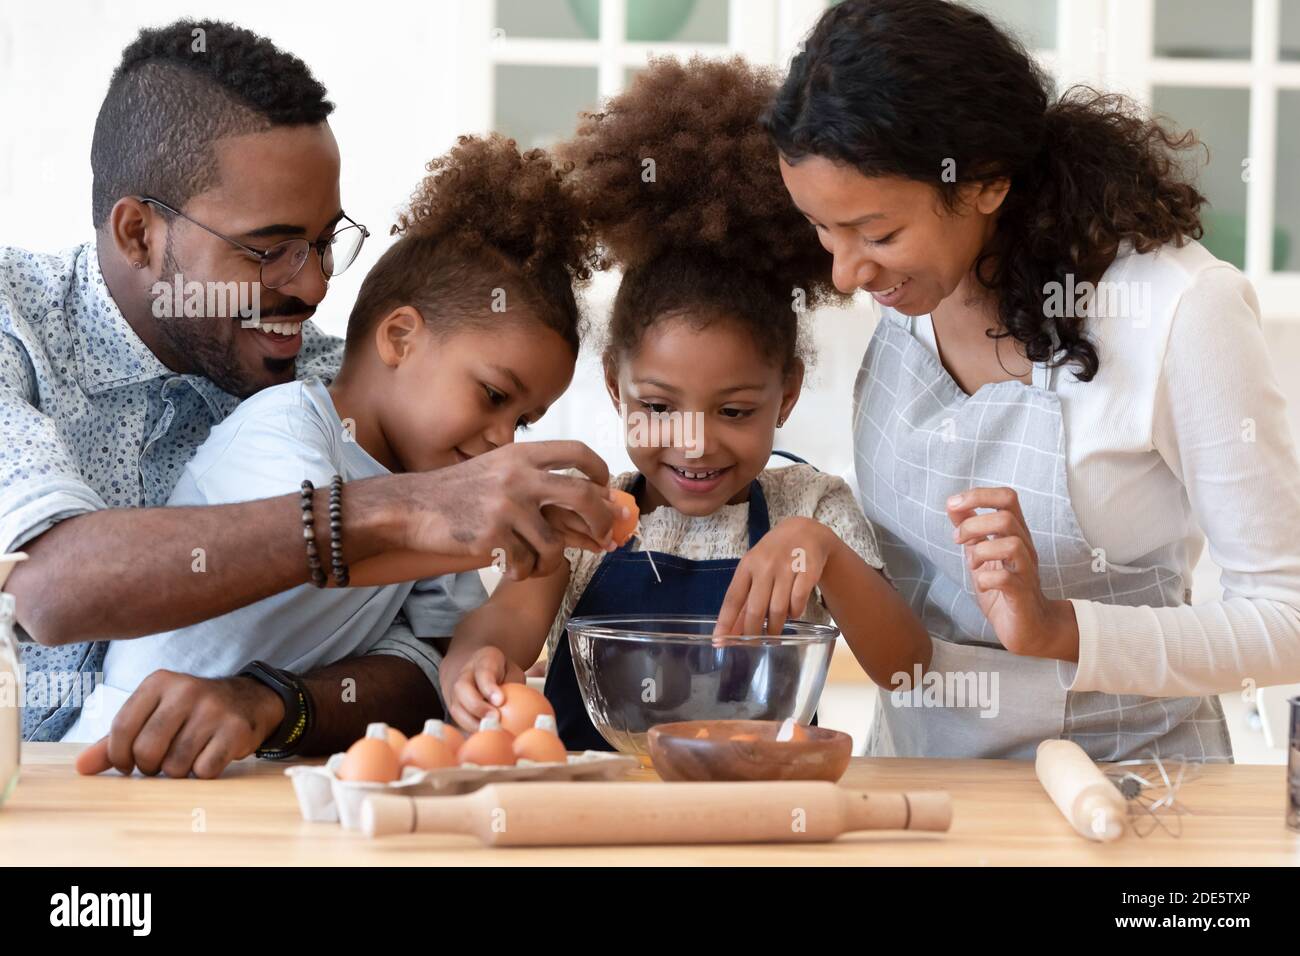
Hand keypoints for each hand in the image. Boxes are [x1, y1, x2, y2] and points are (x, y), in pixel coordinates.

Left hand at [75, 671, 284, 778]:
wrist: (248, 700)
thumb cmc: (190, 712)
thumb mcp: (154, 714)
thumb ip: (116, 740)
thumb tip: (81, 767)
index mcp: (159, 682)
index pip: (121, 728)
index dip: (119, 755)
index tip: (128, 764)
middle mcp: (186, 690)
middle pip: (147, 749)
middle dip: (149, 767)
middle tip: (159, 763)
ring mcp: (213, 709)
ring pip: (175, 764)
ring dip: (177, 772)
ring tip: (185, 758)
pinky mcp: (235, 729)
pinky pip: (204, 770)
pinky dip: (202, 773)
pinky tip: (207, 758)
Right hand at [400, 441, 621, 579]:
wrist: (412, 506)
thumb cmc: (459, 491)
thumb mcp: (498, 469)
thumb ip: (535, 478)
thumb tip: (587, 498)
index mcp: (522, 455)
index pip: (577, 453)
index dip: (599, 472)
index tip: (605, 490)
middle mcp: (519, 476)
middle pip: (583, 496)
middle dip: (601, 520)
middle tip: (602, 537)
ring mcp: (506, 506)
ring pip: (554, 545)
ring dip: (551, 561)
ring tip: (537, 563)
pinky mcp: (492, 536)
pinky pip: (526, 564)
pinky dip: (523, 572)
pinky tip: (511, 568)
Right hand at [441, 646, 526, 731]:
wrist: (472, 665)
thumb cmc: (498, 670)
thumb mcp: (511, 670)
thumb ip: (515, 685)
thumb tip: (524, 707)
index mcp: (483, 660)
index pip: (483, 672)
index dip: (489, 687)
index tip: (500, 701)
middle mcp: (464, 674)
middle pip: (463, 688)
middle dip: (477, 706)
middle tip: (495, 719)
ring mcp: (454, 690)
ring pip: (456, 707)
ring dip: (472, 723)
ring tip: (490, 731)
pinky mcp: (452, 706)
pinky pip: (456, 719)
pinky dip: (469, 730)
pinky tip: (483, 737)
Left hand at [714, 517, 835, 635]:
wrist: (805, 531)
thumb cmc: (773, 555)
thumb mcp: (755, 569)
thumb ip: (745, 597)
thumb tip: (730, 631)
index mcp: (747, 565)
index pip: (733, 598)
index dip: (725, 622)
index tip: (719, 641)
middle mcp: (765, 566)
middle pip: (755, 609)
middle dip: (752, 632)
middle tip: (754, 644)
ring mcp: (787, 568)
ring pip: (778, 608)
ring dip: (775, 626)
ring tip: (774, 633)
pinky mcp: (807, 571)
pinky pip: (798, 601)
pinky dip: (795, 613)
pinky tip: (793, 614)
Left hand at [947, 487, 1078, 659]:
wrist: (1028, 627)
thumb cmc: (1004, 588)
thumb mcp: (981, 555)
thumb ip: (971, 531)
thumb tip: (953, 505)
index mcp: (1015, 534)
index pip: (1007, 497)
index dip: (979, 494)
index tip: (952, 504)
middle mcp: (1025, 548)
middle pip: (1007, 518)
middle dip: (973, 524)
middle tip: (957, 540)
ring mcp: (1026, 571)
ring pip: (1011, 544)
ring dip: (981, 550)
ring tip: (972, 563)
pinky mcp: (1022, 595)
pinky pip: (1006, 579)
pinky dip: (986, 578)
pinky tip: (981, 583)